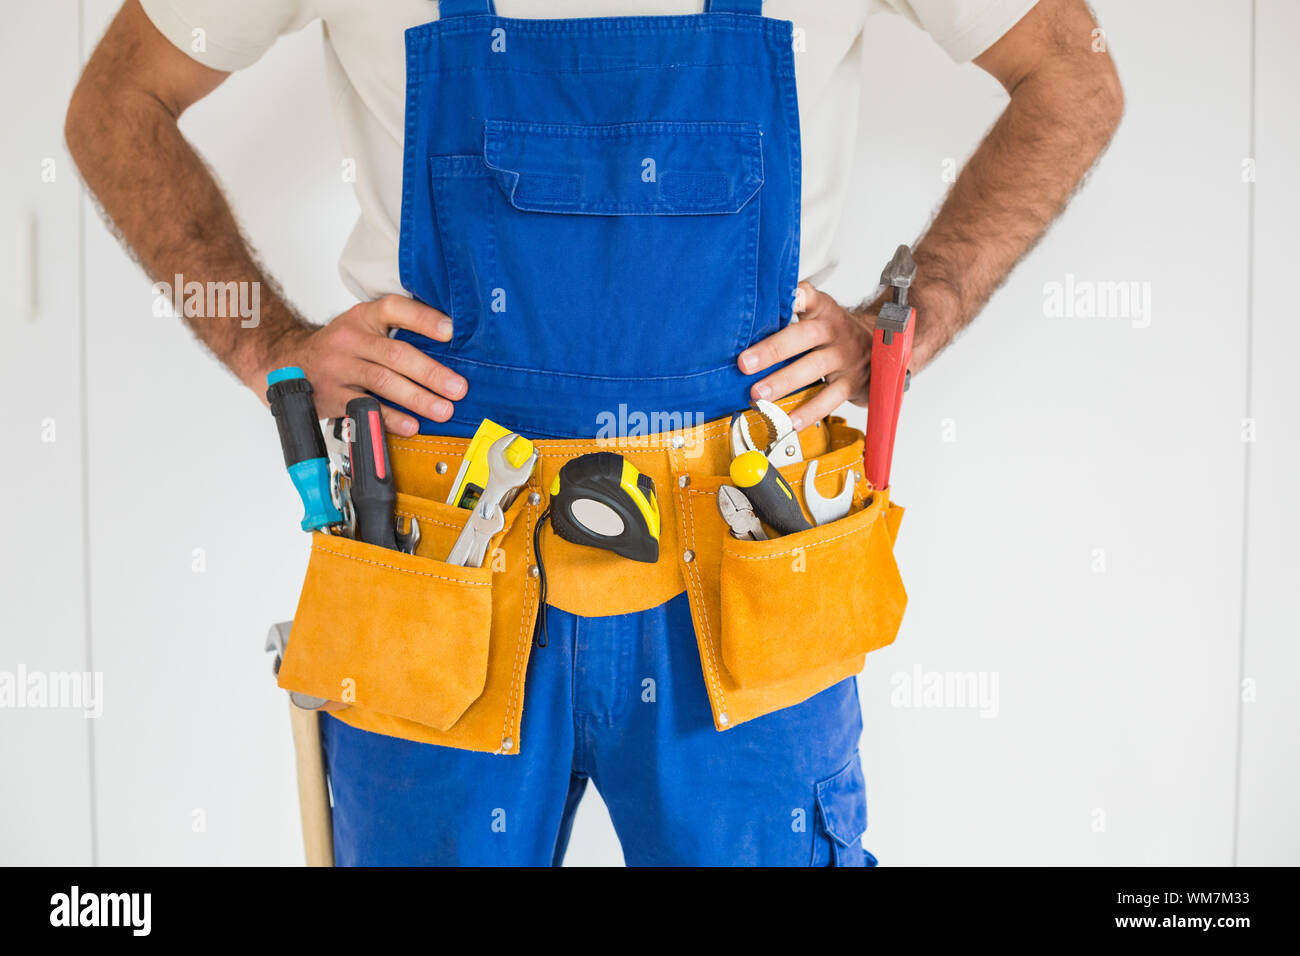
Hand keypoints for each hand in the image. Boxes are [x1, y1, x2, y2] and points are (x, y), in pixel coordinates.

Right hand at [254, 294, 465, 436]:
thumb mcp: (362, 328)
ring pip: (383, 381)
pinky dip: (390, 418)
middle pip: (395, 354)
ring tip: (443, 410)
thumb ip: (395, 334)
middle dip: (431, 373)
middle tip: (458, 388)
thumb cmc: (341, 348)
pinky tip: (410, 425)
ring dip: (417, 398)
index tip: (450, 331)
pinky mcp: (331, 395)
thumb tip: (449, 351)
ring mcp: (339, 367)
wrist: (288, 363)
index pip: (395, 309)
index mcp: (363, 317)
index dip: (423, 319)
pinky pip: (364, 407)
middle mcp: (350, 339)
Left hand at [736, 282, 874, 429]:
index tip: (784, 298)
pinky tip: (789, 421)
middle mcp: (834, 330)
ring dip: (784, 382)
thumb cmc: (835, 333)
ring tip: (759, 395)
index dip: (796, 297)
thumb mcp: (819, 315)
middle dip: (772, 350)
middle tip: (745, 364)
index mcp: (822, 310)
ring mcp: (845, 357)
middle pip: (804, 336)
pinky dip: (809, 411)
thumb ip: (788, 318)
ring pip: (814, 368)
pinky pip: (830, 398)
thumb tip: (739, 332)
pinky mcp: (852, 382)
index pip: (808, 297)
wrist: (882, 348)